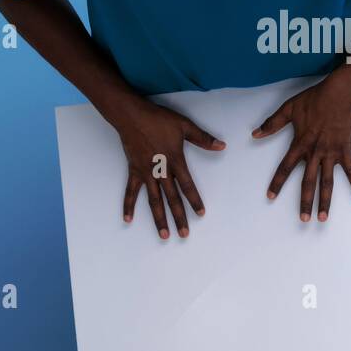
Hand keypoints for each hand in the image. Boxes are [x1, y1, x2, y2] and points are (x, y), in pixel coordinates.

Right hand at [114, 99, 224, 238]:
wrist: (131, 116)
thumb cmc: (158, 119)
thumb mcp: (184, 126)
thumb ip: (203, 138)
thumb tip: (221, 146)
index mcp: (175, 161)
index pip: (188, 186)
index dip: (195, 200)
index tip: (201, 214)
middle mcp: (161, 172)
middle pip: (172, 199)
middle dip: (179, 217)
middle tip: (184, 234)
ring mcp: (146, 173)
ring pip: (154, 201)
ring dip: (159, 219)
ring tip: (164, 235)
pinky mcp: (134, 171)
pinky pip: (131, 191)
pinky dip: (128, 205)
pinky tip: (128, 219)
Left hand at [251, 79, 350, 221]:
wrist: (337, 95)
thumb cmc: (313, 100)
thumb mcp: (288, 109)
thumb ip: (272, 123)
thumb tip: (255, 133)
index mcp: (300, 145)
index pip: (285, 168)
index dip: (277, 183)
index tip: (271, 196)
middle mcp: (314, 153)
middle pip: (308, 182)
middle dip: (305, 202)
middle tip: (303, 219)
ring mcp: (331, 154)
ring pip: (328, 182)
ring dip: (325, 201)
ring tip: (323, 217)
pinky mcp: (344, 151)